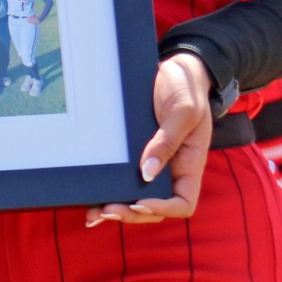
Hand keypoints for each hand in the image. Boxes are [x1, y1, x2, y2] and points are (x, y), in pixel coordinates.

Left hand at [85, 53, 211, 226]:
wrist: (175, 68)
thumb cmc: (185, 87)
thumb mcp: (183, 111)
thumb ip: (167, 141)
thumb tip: (147, 173)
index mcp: (190, 164)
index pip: (182, 203)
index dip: (162, 208)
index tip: (138, 203)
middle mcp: (171, 169)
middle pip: (155, 206)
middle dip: (131, 213)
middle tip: (105, 210)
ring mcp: (154, 162)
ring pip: (137, 196)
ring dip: (117, 208)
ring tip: (93, 213)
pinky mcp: (136, 151)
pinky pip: (125, 176)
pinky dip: (110, 189)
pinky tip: (92, 198)